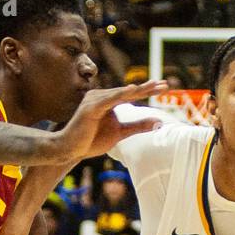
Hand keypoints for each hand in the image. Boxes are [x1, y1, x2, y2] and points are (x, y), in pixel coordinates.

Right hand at [48, 81, 167, 164]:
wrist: (69, 150)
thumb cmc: (90, 141)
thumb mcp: (120, 133)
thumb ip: (138, 126)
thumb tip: (159, 121)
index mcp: (108, 101)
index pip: (131, 94)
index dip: (148, 90)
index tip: (164, 87)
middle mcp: (101, 96)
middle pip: (128, 91)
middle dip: (147, 87)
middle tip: (166, 84)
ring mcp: (95, 100)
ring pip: (121, 93)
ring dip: (137, 90)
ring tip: (153, 86)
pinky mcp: (90, 107)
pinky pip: (109, 100)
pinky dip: (120, 95)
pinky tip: (132, 90)